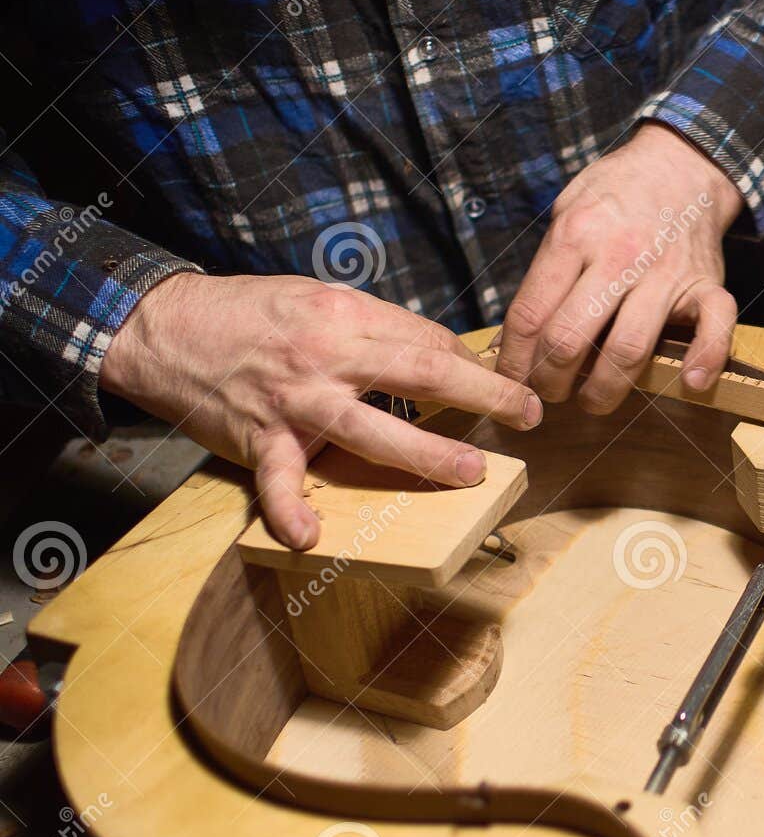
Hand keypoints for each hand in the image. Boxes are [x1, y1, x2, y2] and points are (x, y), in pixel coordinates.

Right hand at [100, 273, 541, 549]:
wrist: (164, 326)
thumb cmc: (249, 311)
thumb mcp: (317, 297)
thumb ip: (373, 326)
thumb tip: (435, 351)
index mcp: (346, 317)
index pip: (426, 341)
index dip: (471, 363)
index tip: (500, 380)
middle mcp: (326, 357)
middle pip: (421, 374)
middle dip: (483, 394)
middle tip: (527, 413)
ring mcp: (294, 402)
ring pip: (371, 430)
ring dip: (425, 453)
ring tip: (470, 471)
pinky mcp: (258, 439)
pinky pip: (278, 482)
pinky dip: (291, 511)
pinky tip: (311, 539)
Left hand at [495, 122, 743, 412]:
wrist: (681, 164)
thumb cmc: (616, 194)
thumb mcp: (566, 214)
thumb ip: (544, 271)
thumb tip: (513, 338)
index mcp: (576, 236)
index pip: (531, 314)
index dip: (515, 360)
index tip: (513, 381)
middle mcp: (619, 256)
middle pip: (570, 339)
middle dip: (550, 382)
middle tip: (548, 394)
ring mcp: (666, 272)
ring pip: (629, 349)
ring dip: (604, 391)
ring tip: (591, 400)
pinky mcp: (707, 282)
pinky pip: (715, 326)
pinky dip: (705, 359)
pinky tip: (688, 384)